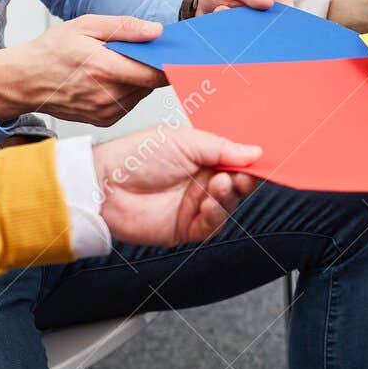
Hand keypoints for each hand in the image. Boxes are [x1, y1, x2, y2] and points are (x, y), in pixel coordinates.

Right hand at [0, 16, 168, 126]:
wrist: (23, 81)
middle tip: (149, 53)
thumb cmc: (51, 51)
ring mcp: (105, 111)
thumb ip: (124, 27)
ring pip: (141, 94)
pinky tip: (111, 80)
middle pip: (151, 84)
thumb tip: (157, 31)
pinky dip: (128, 91)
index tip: (183, 56)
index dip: (172, 65)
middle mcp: (106, 94)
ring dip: (140, 80)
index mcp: (104, 69)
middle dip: (154, 68)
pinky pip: (129, 103)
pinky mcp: (103, 120)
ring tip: (120, 65)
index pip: (155, 73)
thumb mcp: (85, 26)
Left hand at [92, 127, 261, 246]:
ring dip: (229, 195)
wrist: (105, 185)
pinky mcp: (186, 227)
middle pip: (238, 183)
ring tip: (218, 184)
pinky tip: (208, 203)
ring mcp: (195, 204)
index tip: (262, 160)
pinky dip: (216, 215)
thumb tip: (255, 152)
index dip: (251, 161)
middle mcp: (202, 180)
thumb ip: (223, 148)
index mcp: (204, 156)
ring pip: (229, 204)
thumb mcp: (185, 140)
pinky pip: (212, 225)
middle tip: (241, 174)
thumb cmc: (136, 156)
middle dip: (244, 179)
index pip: (238, 160)